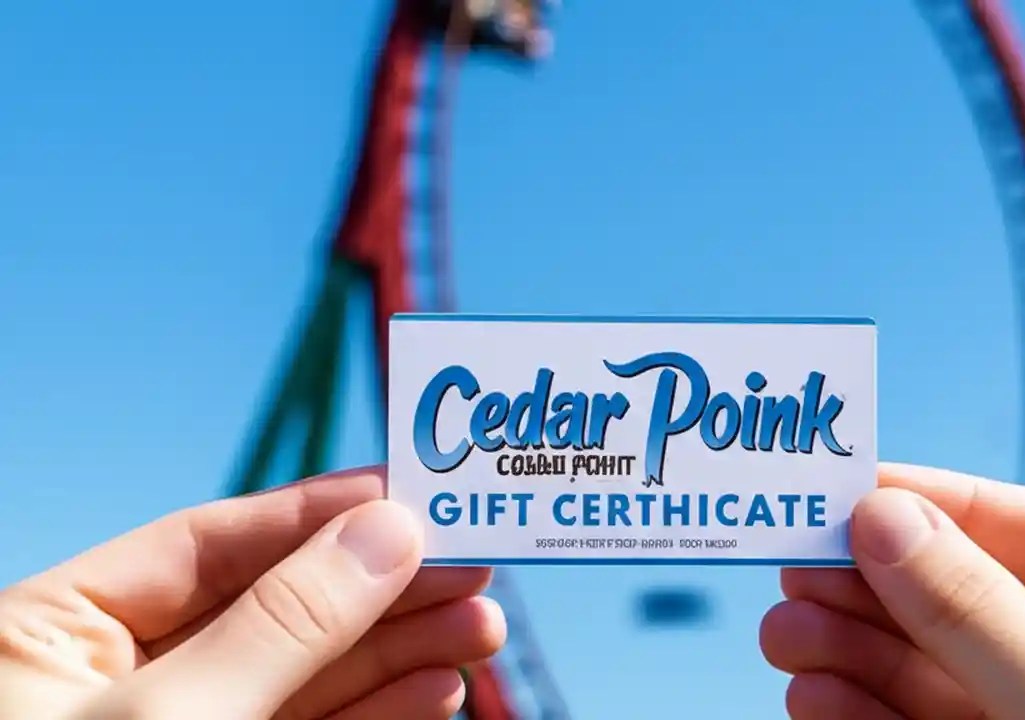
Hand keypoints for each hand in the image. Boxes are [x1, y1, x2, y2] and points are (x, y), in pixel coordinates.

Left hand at [0, 467, 505, 719]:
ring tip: (480, 627)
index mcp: (59, 630)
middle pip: (276, 604)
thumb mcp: (174, 717)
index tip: (415, 494)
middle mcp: (118, 678)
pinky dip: (379, 716)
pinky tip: (437, 690)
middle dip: (380, 588)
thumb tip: (387, 533)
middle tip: (476, 566)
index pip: (211, 541)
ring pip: (305, 676)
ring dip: (398, 652)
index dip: (320, 512)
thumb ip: (285, 624)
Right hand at [760, 463, 1024, 718]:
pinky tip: (815, 699)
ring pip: (947, 679)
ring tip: (784, 637)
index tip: (853, 491)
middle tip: (793, 570)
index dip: (950, 506)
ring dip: (859, 656)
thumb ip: (982, 617)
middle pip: (984, 604)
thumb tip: (884, 517)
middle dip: (883, 590)